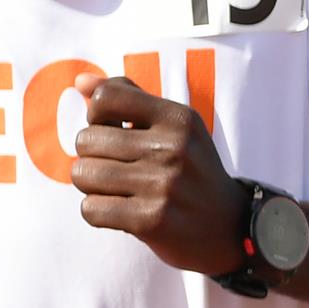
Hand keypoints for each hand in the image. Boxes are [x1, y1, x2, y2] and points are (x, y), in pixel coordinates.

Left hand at [70, 74, 245, 275]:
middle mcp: (173, 148)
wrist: (228, 226)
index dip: (97, 116)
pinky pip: (90, 209)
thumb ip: (129, 98)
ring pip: (83, 175)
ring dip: (92, 185)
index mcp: (179, 118)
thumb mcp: (174, 127)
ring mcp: (162, 185)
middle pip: (87, 140)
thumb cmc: (191, 170)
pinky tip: (121, 211)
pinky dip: (98, 211)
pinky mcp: (151, 220)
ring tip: (117, 188)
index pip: (107, 98)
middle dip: (92, 155)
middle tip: (117, 166)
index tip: (113, 130)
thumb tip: (80, 81)